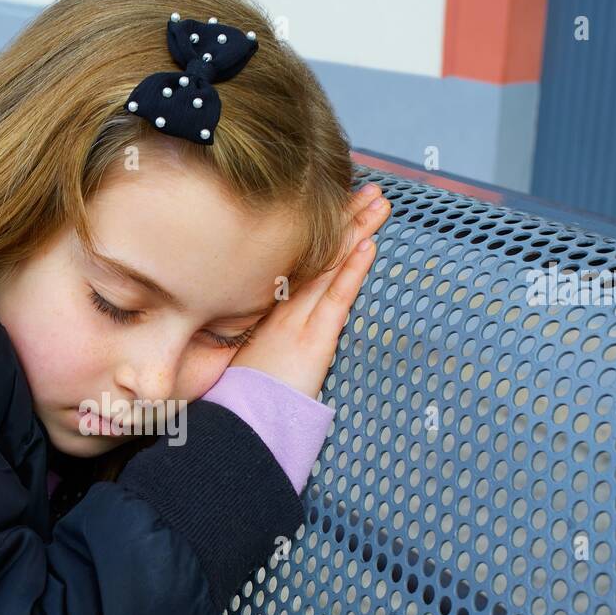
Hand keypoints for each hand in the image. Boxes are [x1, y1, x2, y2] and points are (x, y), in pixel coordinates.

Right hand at [228, 182, 390, 399]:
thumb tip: (261, 335)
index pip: (300, 263)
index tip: (335, 207)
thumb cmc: (240, 399)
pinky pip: (337, 298)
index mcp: (268, 311)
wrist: (238, 424)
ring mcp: (298, 321)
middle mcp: (282, 308)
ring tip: (377, 201)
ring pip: (331, 267)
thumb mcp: (244, 359)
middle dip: (343, 220)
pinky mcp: (315, 340)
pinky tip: (368, 243)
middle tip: (366, 190)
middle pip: (318, 254)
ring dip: (356, 232)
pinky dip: (353, 269)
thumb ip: (254, 340)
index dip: (320, 233)